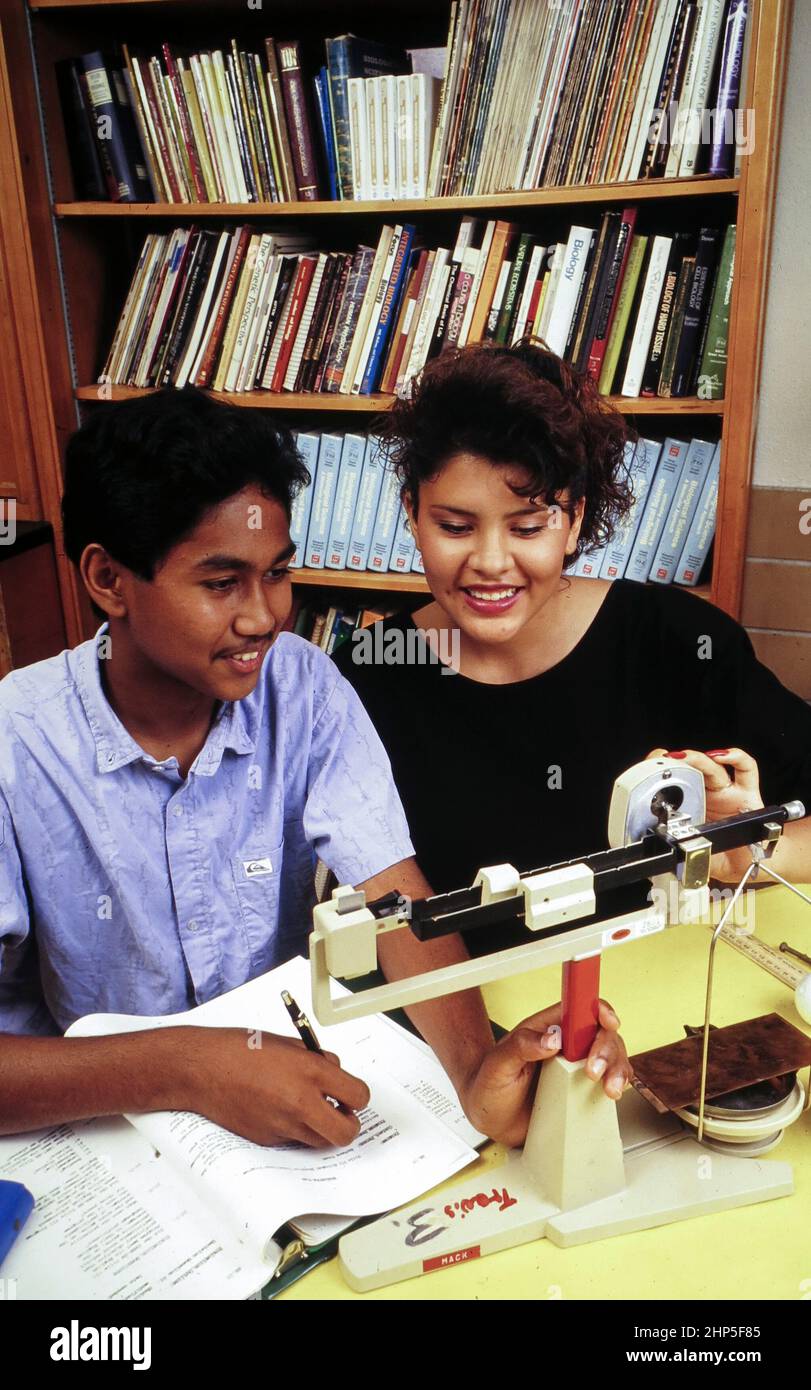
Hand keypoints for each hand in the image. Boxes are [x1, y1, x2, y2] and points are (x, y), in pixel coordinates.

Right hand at [175, 1027, 370, 1147]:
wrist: (202, 1069)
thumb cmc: (241, 1049)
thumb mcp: (288, 1043)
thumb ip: (317, 1059)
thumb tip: (334, 1072)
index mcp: (310, 1071)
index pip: (358, 1096)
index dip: (357, 1096)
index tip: (350, 1094)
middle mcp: (300, 1102)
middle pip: (346, 1132)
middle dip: (348, 1124)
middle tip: (340, 1112)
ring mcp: (283, 1125)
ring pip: (321, 1141)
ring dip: (322, 1129)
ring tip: (308, 1109)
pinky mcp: (267, 1139)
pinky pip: (294, 1140)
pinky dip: (295, 1130)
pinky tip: (279, 1110)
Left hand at [457, 1000, 632, 1148]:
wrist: (489, 1119)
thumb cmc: (489, 1085)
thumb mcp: (498, 1065)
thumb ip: (521, 1046)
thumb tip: (551, 1039)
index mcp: (546, 1029)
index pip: (579, 1007)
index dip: (598, 1009)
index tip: (608, 1022)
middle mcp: (566, 1045)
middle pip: (601, 1033)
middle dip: (607, 1049)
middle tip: (593, 1071)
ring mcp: (576, 1067)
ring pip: (612, 1055)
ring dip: (617, 1068)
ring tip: (608, 1088)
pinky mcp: (582, 1089)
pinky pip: (609, 1080)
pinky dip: (618, 1084)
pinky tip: (611, 1094)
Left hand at [646, 746, 763, 881]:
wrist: (743, 867)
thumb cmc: (716, 856)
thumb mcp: (688, 851)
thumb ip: (673, 847)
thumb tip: (656, 853)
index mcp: (691, 803)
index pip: (676, 778)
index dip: (663, 769)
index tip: (648, 767)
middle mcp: (708, 794)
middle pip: (693, 768)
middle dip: (677, 761)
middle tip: (664, 760)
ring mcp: (728, 792)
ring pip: (713, 766)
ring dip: (698, 759)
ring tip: (684, 758)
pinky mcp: (749, 794)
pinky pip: (747, 768)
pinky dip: (736, 757)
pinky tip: (722, 756)